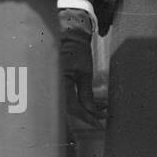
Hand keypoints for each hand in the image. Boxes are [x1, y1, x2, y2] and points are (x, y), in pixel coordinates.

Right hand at [58, 7, 105, 129]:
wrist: (68, 33)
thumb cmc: (76, 49)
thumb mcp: (84, 72)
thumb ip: (86, 93)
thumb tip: (92, 111)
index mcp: (59, 83)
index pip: (73, 108)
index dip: (87, 117)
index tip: (99, 123)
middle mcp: (54, 85)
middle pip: (70, 109)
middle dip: (87, 114)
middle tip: (101, 117)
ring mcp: (55, 83)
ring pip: (68, 103)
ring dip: (84, 108)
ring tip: (101, 109)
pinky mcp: (58, 81)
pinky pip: (67, 95)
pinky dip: (79, 100)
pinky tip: (92, 102)